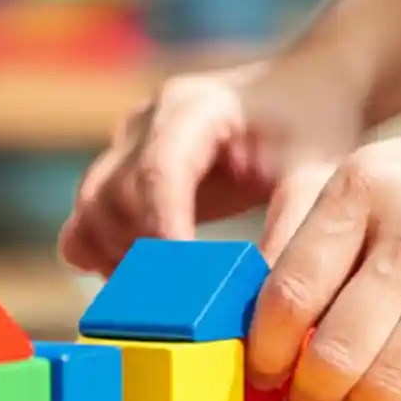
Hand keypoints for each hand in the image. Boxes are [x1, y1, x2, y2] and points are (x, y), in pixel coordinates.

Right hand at [59, 51, 368, 276]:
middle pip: (114, 197)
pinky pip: (85, 222)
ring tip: (170, 296)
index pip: (159, 173)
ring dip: (119, 260)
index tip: (184, 290)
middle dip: (144, 257)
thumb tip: (260, 303)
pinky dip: (101, 256)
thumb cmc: (312, 130)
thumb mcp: (316, 174)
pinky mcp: (116, 173)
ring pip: (91, 212)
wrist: (300, 94)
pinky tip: (143, 282)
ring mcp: (124, 146)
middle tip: (186, 306)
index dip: (162, 234)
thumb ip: (289, 230)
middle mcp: (146, 122)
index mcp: (196, 108)